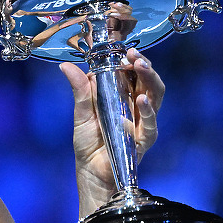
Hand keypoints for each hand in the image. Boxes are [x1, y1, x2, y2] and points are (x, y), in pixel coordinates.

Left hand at [59, 49, 164, 217]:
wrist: (90, 172)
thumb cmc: (88, 144)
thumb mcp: (81, 113)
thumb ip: (80, 90)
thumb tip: (66, 66)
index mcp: (125, 98)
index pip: (135, 74)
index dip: (133, 61)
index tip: (125, 50)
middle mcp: (138, 108)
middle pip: (150, 82)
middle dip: (145, 66)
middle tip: (134, 55)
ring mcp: (143, 124)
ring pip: (156, 97)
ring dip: (151, 80)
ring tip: (140, 66)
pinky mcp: (143, 141)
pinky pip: (151, 124)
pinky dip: (148, 111)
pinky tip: (142, 99)